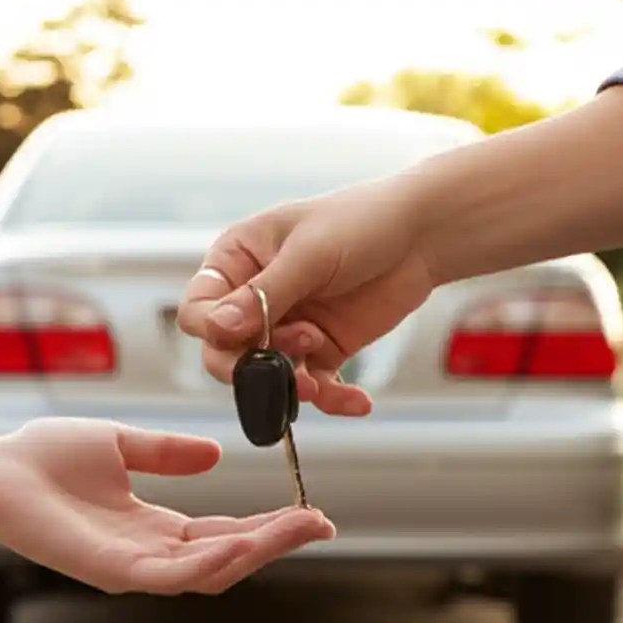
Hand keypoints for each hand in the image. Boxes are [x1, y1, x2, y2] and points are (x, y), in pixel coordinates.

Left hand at [0, 418, 335, 594]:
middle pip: (229, 557)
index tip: (309, 510)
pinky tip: (243, 544)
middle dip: (278, 541)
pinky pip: (171, 575)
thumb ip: (166, 452)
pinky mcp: (111, 570)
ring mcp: (132, 566)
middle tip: (321, 523)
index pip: (224, 533)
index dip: (269, 525)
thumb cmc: (42, 458)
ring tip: (300, 528)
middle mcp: (149, 553)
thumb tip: (216, 454)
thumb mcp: (121, 445)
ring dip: (259, 551)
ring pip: (210, 572)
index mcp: (153, 526)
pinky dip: (211, 563)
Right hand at [178, 178, 435, 415]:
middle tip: (287, 364)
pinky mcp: (322, 348)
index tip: (242, 337)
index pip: (199, 308)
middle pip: (226, 351)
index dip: (212, 331)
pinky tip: (358, 401)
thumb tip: (217, 330)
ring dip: (293, 384)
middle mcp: (255, 297)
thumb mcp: (310, 254)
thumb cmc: (362, 222)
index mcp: (237, 260)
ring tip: (320, 379)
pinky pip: (314, 385)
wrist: (423, 234)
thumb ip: (264, 295)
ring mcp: (288, 326)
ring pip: (268, 375)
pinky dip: (333, 398)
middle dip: (253, 365)